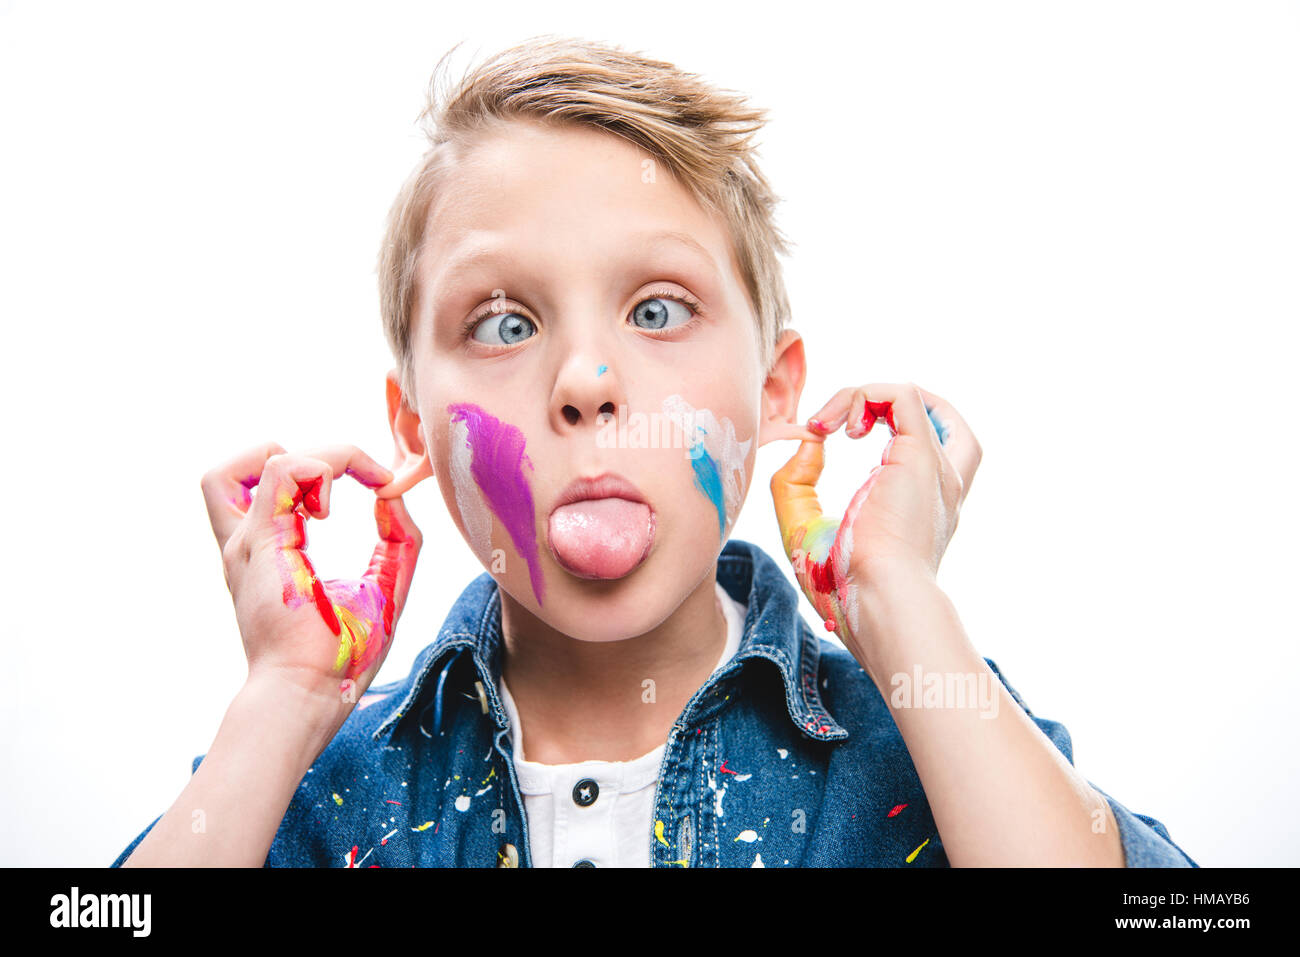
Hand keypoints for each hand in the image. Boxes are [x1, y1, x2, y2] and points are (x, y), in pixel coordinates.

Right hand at [200, 443, 421, 708]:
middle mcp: (252, 543)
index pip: (273, 486)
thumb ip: (395, 542)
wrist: (307, 696)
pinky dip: (319, 469)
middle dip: (308, 456)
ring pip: (264, 458)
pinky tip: (336, 510)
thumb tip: (394, 497)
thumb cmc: (339, 659)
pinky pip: (282, 471)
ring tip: (341, 497)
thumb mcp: (381, 588)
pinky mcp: (263, 542)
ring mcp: (253, 541)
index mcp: (271, 552)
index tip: (380, 484)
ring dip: (317, 458)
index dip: (327, 468)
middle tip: (357, 483)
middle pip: (242, 468)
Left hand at [769, 384, 979, 639]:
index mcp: (920, 505)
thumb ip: (798, 484)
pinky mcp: (920, 457)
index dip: (873, 424)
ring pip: (914, 398)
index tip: (819, 439)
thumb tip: (808, 442)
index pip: (920, 446)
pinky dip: (864, 395)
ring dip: (865, 396)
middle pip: (941, 419)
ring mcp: (935, 468)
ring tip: (834, 422)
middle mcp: (937, 484)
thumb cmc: (846, 585)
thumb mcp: (805, 528)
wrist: (878, 604)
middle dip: (889, 403)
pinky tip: (840, 428)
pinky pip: (901, 395)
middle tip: (844, 424)